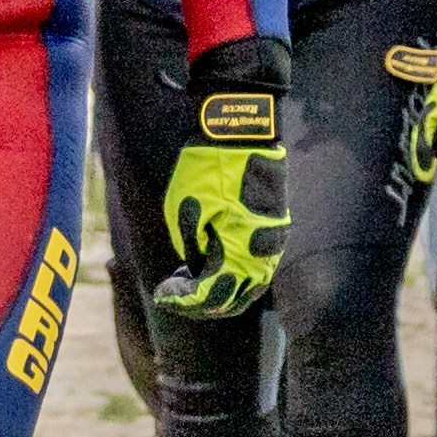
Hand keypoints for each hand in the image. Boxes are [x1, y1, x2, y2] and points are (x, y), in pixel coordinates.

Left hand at [155, 40, 290, 319]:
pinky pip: (255, 265)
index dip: (183, 301)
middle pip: (232, 300)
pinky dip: (232, 272)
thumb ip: (190, 249)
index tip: (161, 295)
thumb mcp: (183, 212)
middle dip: (199, 303)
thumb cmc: (208, 169)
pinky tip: (208, 261)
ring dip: (218, 289)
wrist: (243, 133)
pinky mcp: (275, 230)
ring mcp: (274, 244)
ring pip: (247, 285)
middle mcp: (264, 256)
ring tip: (187, 277)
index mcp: (240, 254)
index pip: (210, 297)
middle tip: (172, 293)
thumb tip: (195, 267)